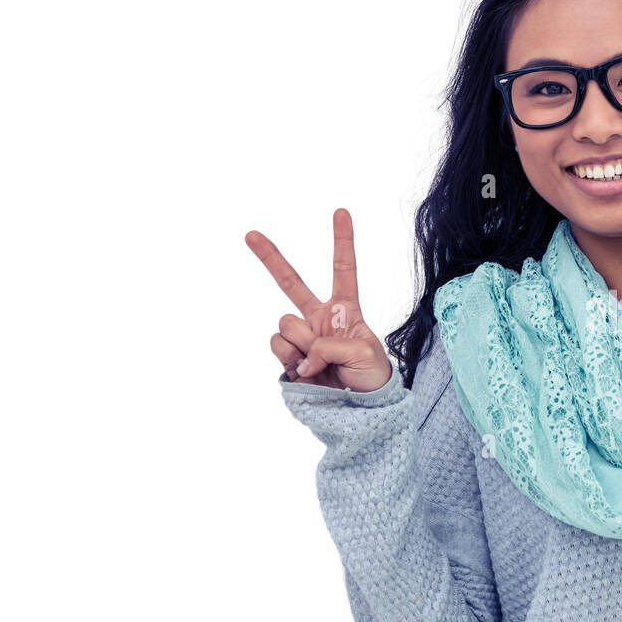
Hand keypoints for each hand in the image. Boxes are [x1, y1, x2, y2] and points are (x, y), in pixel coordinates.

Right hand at [245, 208, 392, 391]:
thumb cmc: (372, 378)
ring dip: (304, 345)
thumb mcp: (365, 354)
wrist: (359, 411)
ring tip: (322, 365)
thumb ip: (331, 346)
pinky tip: (308, 374)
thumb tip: (301, 357)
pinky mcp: (287, 359)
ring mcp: (300, 338)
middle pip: (291, 283)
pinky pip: (278, 348)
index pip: (344, 270)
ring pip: (286, 324)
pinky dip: (293, 361)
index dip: (342, 241)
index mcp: (345, 310)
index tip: (340, 211)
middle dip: (270, 258)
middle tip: (250, 234)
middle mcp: (319, 319)